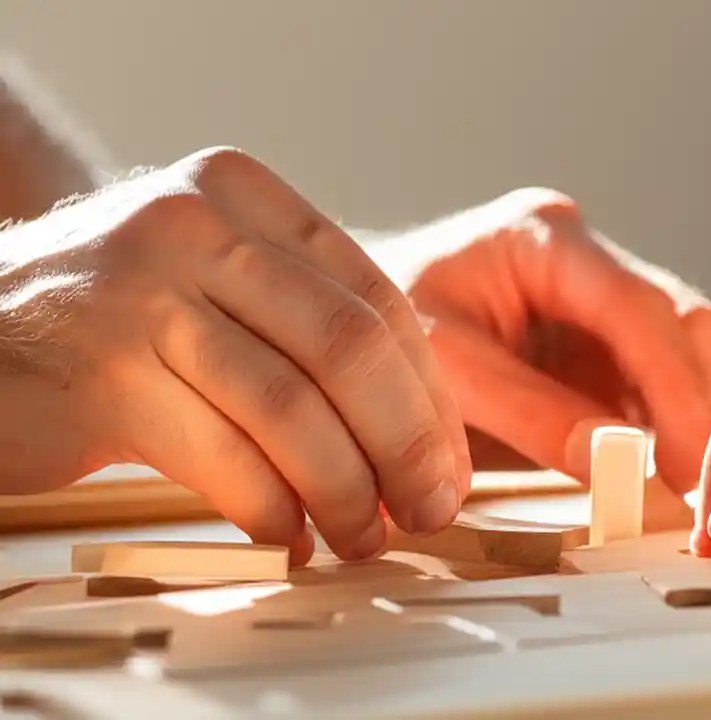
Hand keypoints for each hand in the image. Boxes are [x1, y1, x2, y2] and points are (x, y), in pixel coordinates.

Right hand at [0, 147, 468, 563]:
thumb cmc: (110, 324)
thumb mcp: (211, 283)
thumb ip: (305, 326)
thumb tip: (422, 431)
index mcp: (242, 193)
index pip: (377, 297)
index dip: (428, 394)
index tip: (449, 463)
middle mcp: (194, 223)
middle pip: (349, 348)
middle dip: (406, 445)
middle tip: (428, 509)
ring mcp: (141, 291)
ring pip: (292, 408)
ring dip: (344, 491)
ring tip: (361, 537)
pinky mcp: (100, 373)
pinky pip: (224, 457)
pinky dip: (271, 510)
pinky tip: (288, 537)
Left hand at [390, 188, 710, 494]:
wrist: (335, 324)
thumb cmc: (371, 332)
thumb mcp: (444, 371)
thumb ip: (528, 412)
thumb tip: (610, 456)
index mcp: (542, 238)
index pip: (638, 309)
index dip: (674, 389)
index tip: (685, 461)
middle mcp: (580, 255)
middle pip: (681, 322)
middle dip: (694, 403)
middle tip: (691, 486)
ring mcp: (591, 295)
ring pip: (678, 352)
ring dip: (682, 418)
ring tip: (670, 487)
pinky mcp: (591, 338)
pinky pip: (649, 380)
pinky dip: (656, 425)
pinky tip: (645, 469)